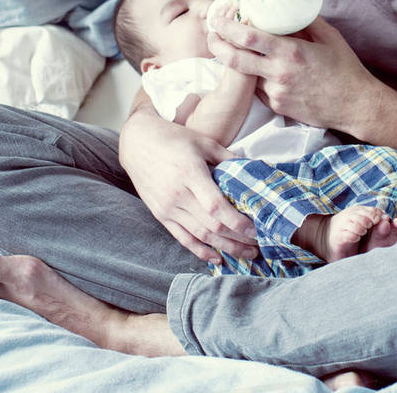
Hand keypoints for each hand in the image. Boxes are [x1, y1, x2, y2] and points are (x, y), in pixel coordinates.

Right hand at [118, 106, 258, 263]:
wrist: (138, 143)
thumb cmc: (174, 139)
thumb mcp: (203, 142)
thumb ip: (228, 158)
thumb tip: (252, 170)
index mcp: (190, 174)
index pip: (216, 206)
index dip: (237, 222)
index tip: (256, 229)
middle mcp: (178, 195)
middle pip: (211, 226)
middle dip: (238, 239)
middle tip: (258, 245)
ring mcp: (168, 208)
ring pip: (200, 236)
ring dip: (225, 248)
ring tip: (246, 254)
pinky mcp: (161, 215)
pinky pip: (183, 238)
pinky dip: (201, 251)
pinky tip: (218, 258)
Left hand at [206, 14, 379, 135]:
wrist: (355, 106)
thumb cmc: (345, 68)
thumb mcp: (329, 37)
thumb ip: (307, 20)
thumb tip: (290, 5)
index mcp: (291, 52)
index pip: (248, 37)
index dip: (227, 26)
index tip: (217, 17)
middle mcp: (279, 73)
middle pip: (234, 59)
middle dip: (216, 44)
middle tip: (211, 33)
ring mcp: (276, 93)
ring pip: (244, 75)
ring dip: (234, 61)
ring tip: (228, 46)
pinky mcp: (278, 107)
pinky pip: (257, 90)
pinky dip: (252, 77)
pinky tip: (254, 67)